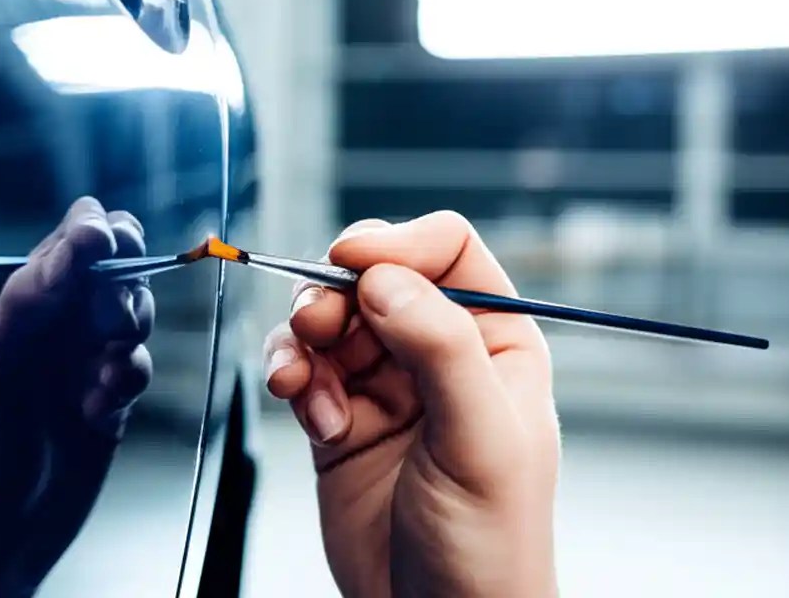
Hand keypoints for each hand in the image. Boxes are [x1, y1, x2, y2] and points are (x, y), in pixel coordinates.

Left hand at [0, 197, 153, 596]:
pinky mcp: (116, 393)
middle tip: (106, 322)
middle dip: (125, 283)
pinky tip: (97, 412)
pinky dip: (125, 382)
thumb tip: (71, 250)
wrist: (4, 533)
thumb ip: (24, 304)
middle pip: (122, 262)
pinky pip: (138, 366)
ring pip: (137, 312)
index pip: (75, 233)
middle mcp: (63, 318)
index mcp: (27, 299)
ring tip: (96, 381)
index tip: (99, 245)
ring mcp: (92, 354)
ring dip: (125, 338)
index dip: (94, 229)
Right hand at [263, 212, 558, 597]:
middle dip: (335, 293)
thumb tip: (384, 278)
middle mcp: (439, 351)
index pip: (446, 251)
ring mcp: (386, 383)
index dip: (396, 244)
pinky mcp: (339, 416)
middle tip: (316, 325)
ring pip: (328, 318)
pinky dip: (292, 379)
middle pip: (373, 276)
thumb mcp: (481, 440)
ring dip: (303, 340)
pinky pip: (302, 367)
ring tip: (303, 383)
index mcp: (496, 341)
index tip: (351, 261)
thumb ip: (440, 349)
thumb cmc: (489, 544)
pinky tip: (312, 416)